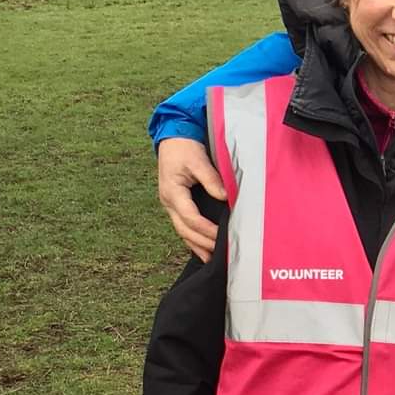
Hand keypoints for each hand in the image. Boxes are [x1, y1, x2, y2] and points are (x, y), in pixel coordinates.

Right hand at [158, 137, 224, 259]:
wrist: (173, 136)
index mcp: (173, 193)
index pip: (191, 218)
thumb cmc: (184, 147)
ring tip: (211, 258)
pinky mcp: (176, 203)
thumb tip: (225, 197)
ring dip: (196, 245)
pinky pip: (183, 224)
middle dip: (202, 243)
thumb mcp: (198, 160)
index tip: (222, 237)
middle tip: (219, 255)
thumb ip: (211, 180)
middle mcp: (169, 202)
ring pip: (182, 230)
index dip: (207, 230)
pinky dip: (193, 237)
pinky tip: (202, 246)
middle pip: (184, 230)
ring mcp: (170, 204)